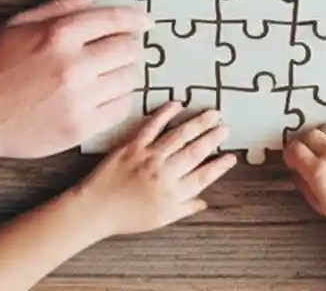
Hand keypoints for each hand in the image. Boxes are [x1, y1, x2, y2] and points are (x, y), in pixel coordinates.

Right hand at [0, 0, 150, 162]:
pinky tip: (104, 96)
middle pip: (129, 49)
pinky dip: (119, 99)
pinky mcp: (80, 128)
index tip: (145, 22)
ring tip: (110, 74)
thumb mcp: (18, 25)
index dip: (136, 19)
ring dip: (126, 73)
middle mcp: (73, 65)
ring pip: (129, 79)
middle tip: (120, 51)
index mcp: (59, 34)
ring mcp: (78, 99)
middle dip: (129, 47)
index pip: (115, 19)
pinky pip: (121, 108)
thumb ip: (61, 6)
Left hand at [71, 102, 235, 238]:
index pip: (204, 176)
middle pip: (195, 152)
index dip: (220, 166)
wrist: (94, 210)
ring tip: (212, 113)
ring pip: (179, 136)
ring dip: (198, 123)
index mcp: (173, 194)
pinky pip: (152, 126)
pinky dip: (165, 113)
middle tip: (225, 128)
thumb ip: (184, 209)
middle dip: (213, 138)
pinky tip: (177, 105)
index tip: (231, 156)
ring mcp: (149, 157)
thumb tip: (204, 202)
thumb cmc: (126, 217)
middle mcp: (164, 173)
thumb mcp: (160, 220)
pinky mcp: (132, 146)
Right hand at [284, 124, 325, 238]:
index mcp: (320, 173)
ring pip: (324, 127)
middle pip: (308, 135)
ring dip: (319, 136)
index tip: (293, 158)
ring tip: (323, 149)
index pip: (294, 149)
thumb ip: (302, 182)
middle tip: (306, 153)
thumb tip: (295, 167)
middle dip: (304, 144)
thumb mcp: (319, 203)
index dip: (290, 154)